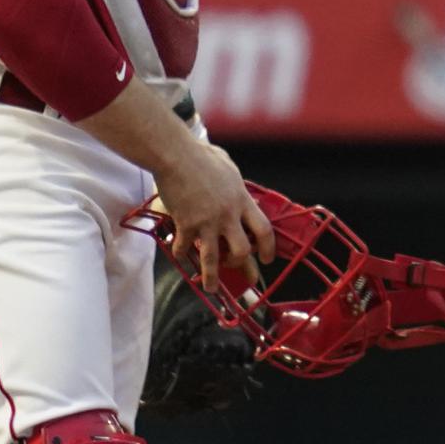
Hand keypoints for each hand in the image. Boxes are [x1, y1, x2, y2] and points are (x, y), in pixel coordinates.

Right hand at [154, 140, 273, 282]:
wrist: (176, 155)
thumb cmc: (202, 156)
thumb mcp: (229, 168)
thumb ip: (238, 187)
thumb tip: (246, 196)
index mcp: (241, 200)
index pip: (264, 230)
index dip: (268, 248)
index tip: (267, 258)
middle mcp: (227, 215)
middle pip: (241, 251)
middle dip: (241, 266)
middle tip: (239, 271)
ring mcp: (206, 222)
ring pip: (213, 259)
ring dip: (212, 277)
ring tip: (211, 288)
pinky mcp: (185, 224)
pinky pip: (185, 247)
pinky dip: (181, 252)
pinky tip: (178, 254)